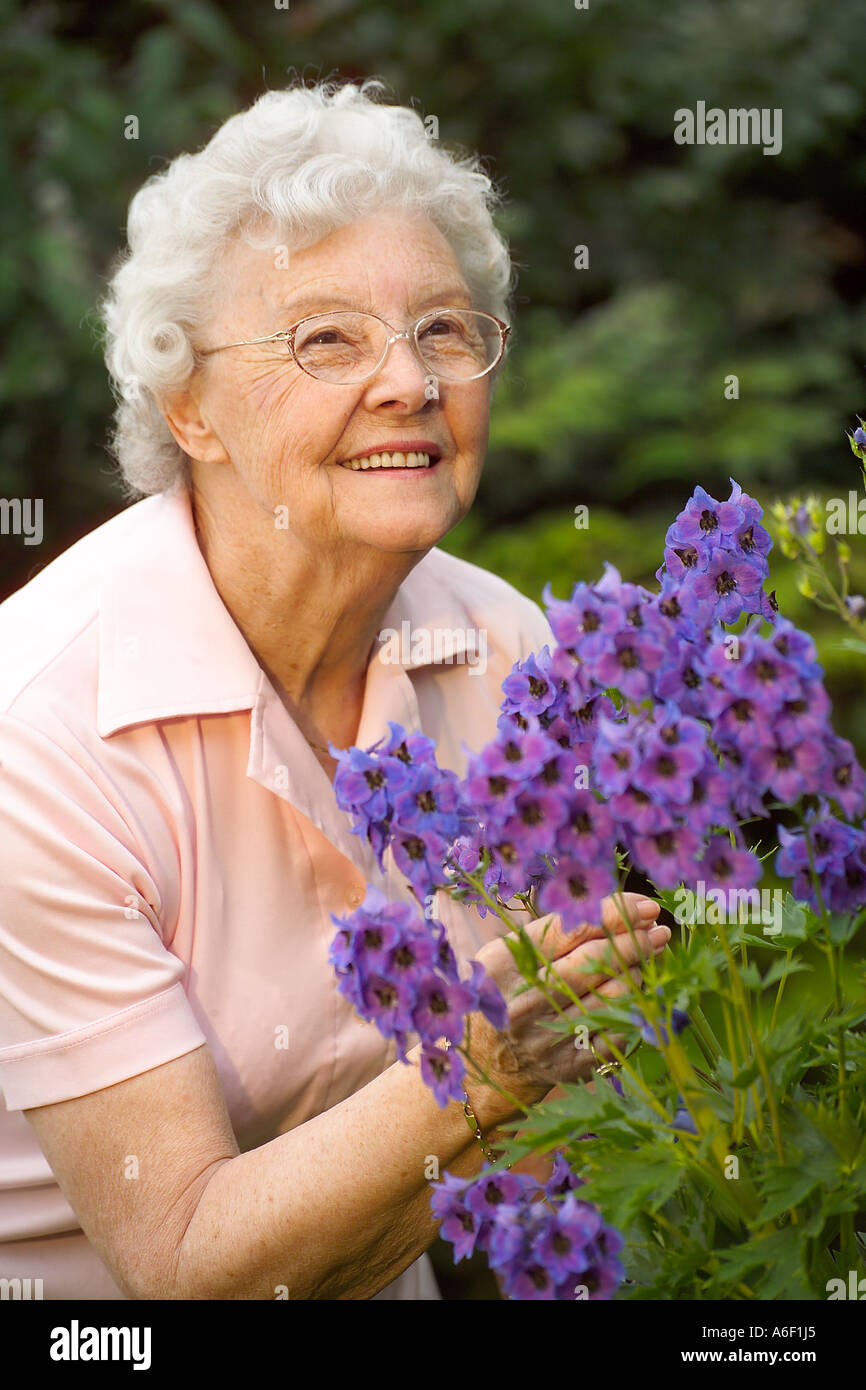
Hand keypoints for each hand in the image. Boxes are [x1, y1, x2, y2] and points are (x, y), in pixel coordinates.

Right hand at [467, 893, 668, 1117]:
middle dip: (635, 942)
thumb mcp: (516, 952)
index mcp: (506, 963)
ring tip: (640, 964)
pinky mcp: (570, 1065)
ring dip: (636, 974)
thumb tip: (631, 912)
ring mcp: (547, 1038)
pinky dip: (633, 1008)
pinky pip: (619, 1030)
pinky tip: (634, 996)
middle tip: (657, 931)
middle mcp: (523, 1001)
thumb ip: (563, 931)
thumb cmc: (510, 990)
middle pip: (596, 961)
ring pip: (614, 995)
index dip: (615, 914)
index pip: (571, 928)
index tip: (645, 907)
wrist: (492, 1058)